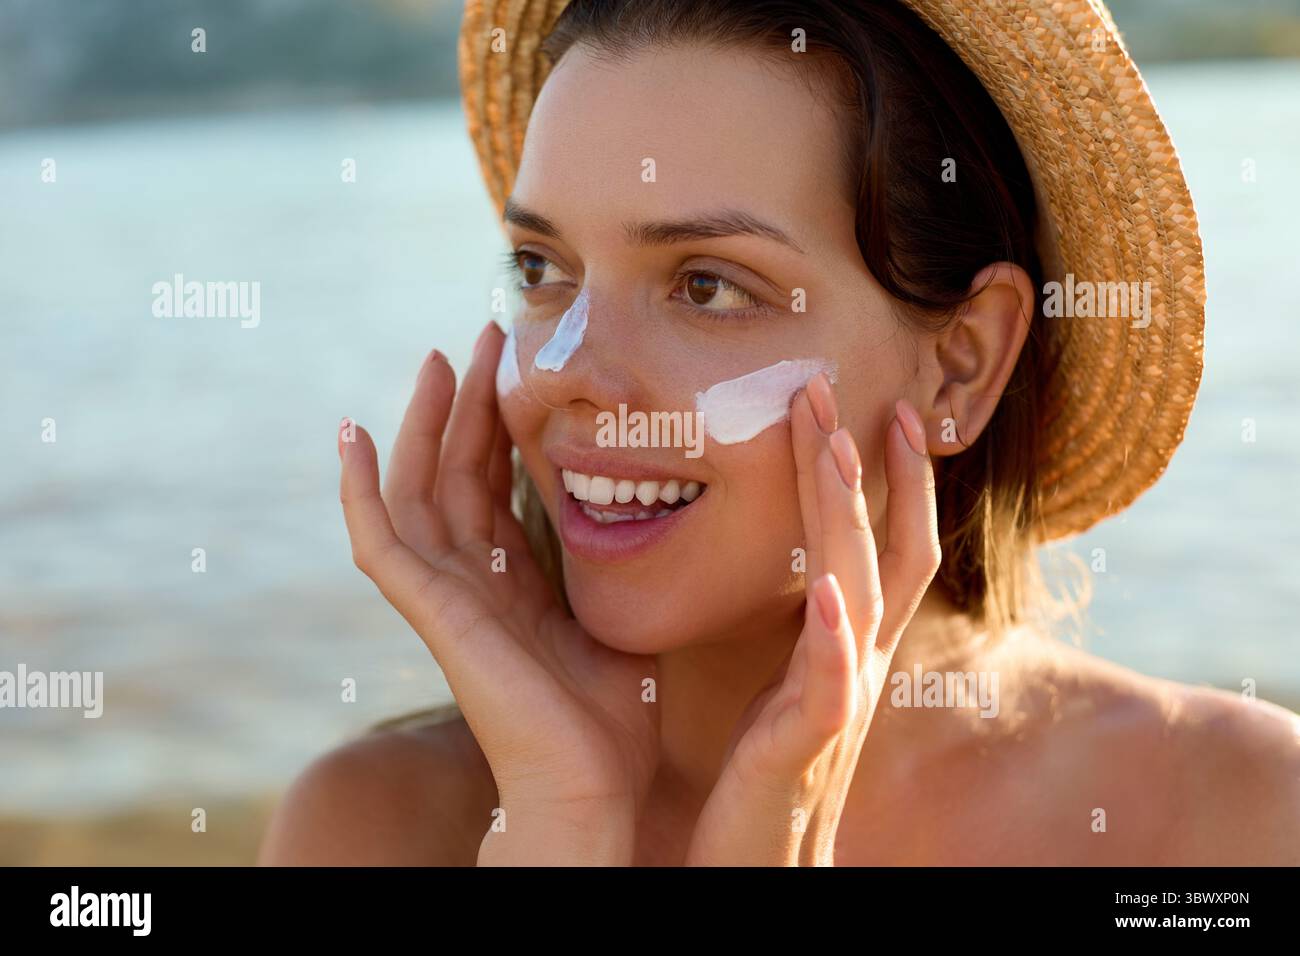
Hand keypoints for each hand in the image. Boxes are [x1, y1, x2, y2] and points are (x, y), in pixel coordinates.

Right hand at [338, 322, 658, 863]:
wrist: (595, 783)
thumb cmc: (615, 716)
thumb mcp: (617, 611)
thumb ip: (609, 561)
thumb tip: (644, 503)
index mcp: (515, 582)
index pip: (495, 485)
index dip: (501, 426)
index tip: (516, 365)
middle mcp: (474, 581)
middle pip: (456, 474)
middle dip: (468, 406)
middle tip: (483, 337)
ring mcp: (447, 595)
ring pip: (418, 491)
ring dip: (424, 425)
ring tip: (439, 361)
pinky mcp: (430, 612)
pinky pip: (379, 542)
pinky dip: (357, 489)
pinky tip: (349, 434)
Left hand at [683, 376, 939, 865]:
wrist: (761, 867)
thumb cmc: (767, 776)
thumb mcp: (787, 686)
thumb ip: (799, 631)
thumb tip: (799, 576)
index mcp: (845, 644)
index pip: (880, 544)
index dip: (885, 478)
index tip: (871, 408)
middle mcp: (857, 663)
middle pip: (880, 547)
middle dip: (864, 467)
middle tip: (836, 389)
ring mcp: (839, 701)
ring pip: (864, 594)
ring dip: (853, 520)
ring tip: (841, 448)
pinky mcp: (806, 745)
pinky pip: (833, 685)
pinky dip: (836, 636)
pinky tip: (828, 591)